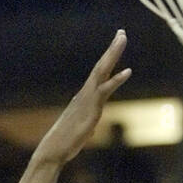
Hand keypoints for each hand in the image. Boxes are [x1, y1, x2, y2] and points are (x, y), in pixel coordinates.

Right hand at [32, 30, 131, 166]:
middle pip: (101, 66)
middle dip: (112, 49)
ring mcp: (88, 99)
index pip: (99, 74)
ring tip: (122, 39)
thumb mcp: (81, 129)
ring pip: (102, 71)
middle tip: (121, 32)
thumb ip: (87, 123)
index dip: (108, 59)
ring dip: (113, 54)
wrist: (54, 149)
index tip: (116, 44)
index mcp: (84, 97)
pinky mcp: (92, 109)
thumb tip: (90, 127)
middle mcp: (86, 93)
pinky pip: (105, 91)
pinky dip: (116, 80)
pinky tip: (128, 71)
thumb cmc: (66, 142)